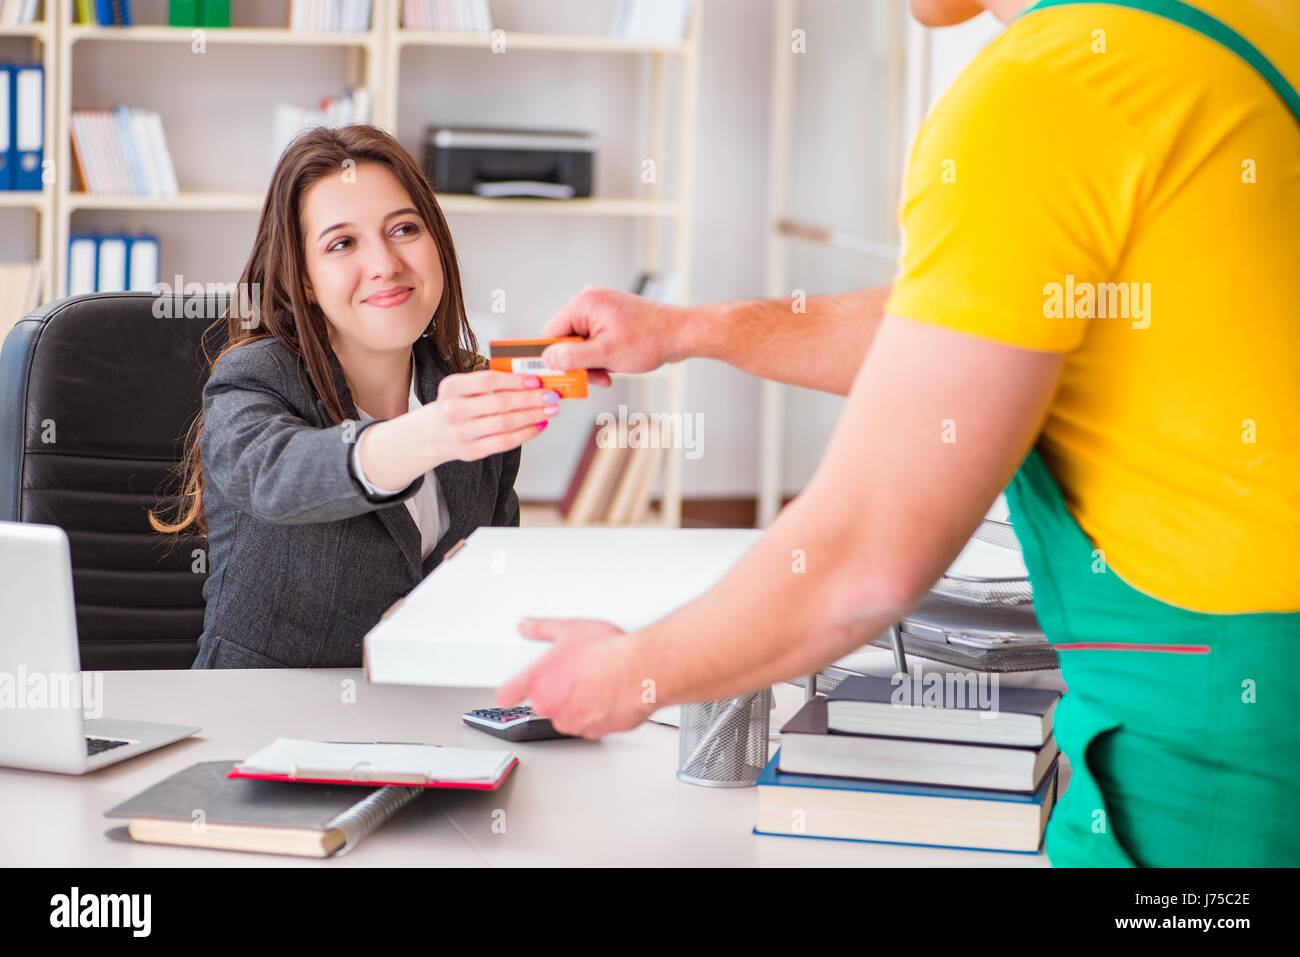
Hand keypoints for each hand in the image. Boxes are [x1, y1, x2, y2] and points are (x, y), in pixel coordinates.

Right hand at [419, 370, 558, 466]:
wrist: (430, 434)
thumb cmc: (454, 405)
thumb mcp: (463, 388)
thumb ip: (490, 383)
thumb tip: (531, 380)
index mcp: (451, 387)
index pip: (489, 381)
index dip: (516, 381)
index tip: (537, 380)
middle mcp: (453, 410)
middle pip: (501, 403)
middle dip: (531, 399)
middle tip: (552, 396)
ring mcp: (462, 433)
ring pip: (506, 423)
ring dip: (533, 416)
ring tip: (550, 410)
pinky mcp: (471, 451)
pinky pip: (505, 442)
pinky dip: (526, 433)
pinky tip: (539, 425)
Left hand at [495, 618, 657, 738]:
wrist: (639, 672)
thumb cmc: (607, 652)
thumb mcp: (570, 629)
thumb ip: (542, 629)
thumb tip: (526, 626)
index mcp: (537, 681)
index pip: (507, 695)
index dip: (511, 692)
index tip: (513, 691)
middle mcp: (549, 705)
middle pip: (542, 703)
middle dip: (556, 691)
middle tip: (576, 673)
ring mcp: (571, 721)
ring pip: (567, 715)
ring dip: (576, 704)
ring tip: (596, 682)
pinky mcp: (593, 732)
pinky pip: (589, 725)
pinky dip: (596, 714)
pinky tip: (608, 696)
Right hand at [538, 285, 684, 387]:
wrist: (681, 334)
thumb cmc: (649, 340)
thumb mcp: (606, 354)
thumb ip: (573, 357)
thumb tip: (547, 359)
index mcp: (584, 304)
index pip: (551, 333)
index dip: (553, 357)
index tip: (559, 376)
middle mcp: (589, 302)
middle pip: (565, 339)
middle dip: (577, 363)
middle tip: (593, 379)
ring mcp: (600, 309)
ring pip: (580, 344)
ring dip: (590, 363)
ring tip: (607, 374)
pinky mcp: (610, 319)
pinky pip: (593, 341)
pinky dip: (600, 357)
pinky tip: (612, 367)